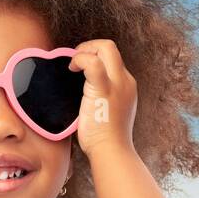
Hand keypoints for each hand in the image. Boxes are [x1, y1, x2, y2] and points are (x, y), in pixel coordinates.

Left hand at [68, 39, 137, 155]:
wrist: (111, 152)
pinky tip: (71, 69)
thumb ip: (102, 98)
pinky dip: (80, 59)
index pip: (113, 59)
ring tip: (73, 63)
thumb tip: (84, 94)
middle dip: (90, 46)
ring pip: (106, 48)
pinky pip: (92, 63)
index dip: (95, 55)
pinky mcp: (104, 90)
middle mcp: (125, 81)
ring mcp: (117, 84)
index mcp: (126, 86)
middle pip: (111, 47)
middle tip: (75, 58)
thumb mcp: (109, 111)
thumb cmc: (105, 139)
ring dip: (85, 49)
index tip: (80, 65)